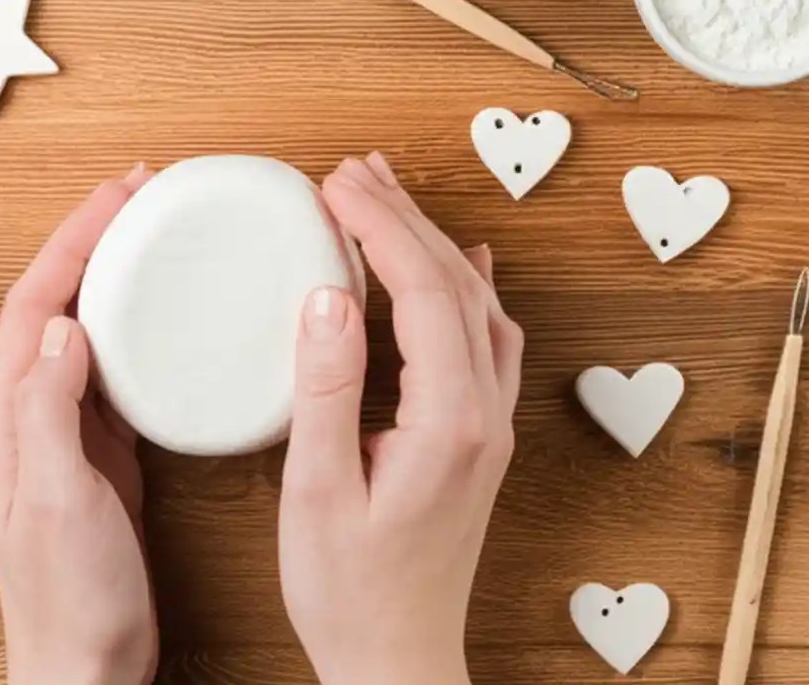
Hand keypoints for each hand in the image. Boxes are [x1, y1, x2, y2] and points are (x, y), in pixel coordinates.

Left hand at [0, 165, 157, 684]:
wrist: (85, 661)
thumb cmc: (71, 595)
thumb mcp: (59, 499)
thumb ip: (51, 411)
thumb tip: (65, 328)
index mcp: (8, 418)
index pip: (33, 304)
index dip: (71, 242)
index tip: (117, 196)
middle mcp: (26, 415)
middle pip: (52, 302)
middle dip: (90, 240)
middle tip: (141, 195)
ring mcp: (61, 432)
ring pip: (81, 328)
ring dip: (110, 276)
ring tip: (151, 235)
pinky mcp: (96, 453)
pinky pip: (110, 369)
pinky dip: (133, 328)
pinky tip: (161, 319)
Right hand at [278, 154, 523, 684]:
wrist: (398, 659)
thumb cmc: (351, 592)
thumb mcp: (318, 492)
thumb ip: (325, 390)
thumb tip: (328, 296)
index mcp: (448, 422)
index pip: (423, 292)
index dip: (380, 228)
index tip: (336, 185)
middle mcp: (485, 414)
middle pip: (457, 285)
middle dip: (404, 218)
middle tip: (354, 171)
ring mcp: (490, 425)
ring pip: (477, 306)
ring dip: (433, 244)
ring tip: (387, 198)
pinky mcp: (479, 438)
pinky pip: (489, 342)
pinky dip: (468, 290)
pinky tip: (461, 268)